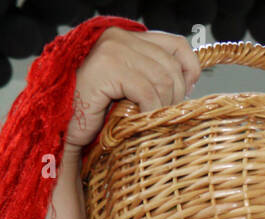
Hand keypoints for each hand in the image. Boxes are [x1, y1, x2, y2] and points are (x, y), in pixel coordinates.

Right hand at [64, 28, 200, 150]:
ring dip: (162, 106)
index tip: (185, 93)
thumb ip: (154, 74)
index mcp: (128, 37)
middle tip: (162, 114)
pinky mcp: (107, 67)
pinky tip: (138, 118)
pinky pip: (147, 91)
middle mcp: (120, 37)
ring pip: (164, 80)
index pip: (177, 45)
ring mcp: (113, 49)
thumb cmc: (95, 107)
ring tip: (147, 118)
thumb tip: (190, 81)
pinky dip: (149, 110)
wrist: (60, 120)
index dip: (189, 70)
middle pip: (173, 67)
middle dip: (175, 96)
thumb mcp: (131, 86)